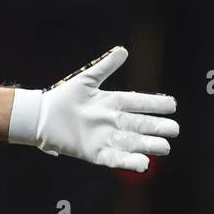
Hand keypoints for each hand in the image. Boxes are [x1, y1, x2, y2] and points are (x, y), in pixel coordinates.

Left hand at [8, 46, 177, 172]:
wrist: (39, 116)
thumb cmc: (61, 97)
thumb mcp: (85, 80)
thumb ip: (105, 66)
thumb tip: (123, 50)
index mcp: (111, 103)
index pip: (139, 103)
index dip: (155, 104)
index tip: (172, 104)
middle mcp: (112, 122)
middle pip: (140, 125)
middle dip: (158, 127)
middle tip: (174, 129)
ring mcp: (104, 137)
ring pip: (132, 143)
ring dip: (148, 145)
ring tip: (164, 147)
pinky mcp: (93, 152)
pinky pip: (114, 158)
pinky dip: (128, 161)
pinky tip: (143, 164)